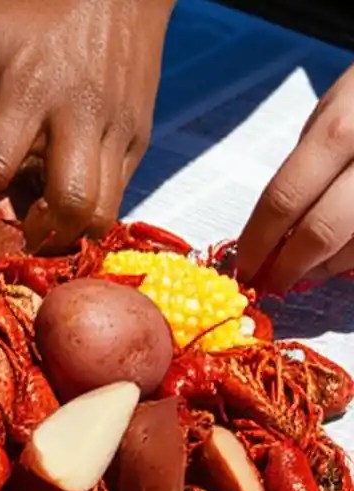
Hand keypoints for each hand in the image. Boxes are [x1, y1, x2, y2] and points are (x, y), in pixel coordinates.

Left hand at [0, 0, 173, 249]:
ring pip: (99, 212)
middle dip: (31, 234)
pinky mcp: (138, 138)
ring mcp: (117, 129)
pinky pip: (116, 197)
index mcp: (29, 88)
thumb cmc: (29, 7)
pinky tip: (55, 197)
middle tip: (4, 234)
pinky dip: (84, 212)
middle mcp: (80, 114)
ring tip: (32, 222)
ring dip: (62, 231)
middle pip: (66, 205)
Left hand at [236, 63, 353, 293]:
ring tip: (304, 271)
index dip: (258, 241)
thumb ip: (306, 166)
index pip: (285, 198)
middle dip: (288, 266)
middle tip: (269, 284)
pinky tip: (340, 257)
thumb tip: (274, 228)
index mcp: (342, 130)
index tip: (243, 267)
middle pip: (321, 231)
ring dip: (324, 268)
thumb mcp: (332, 113)